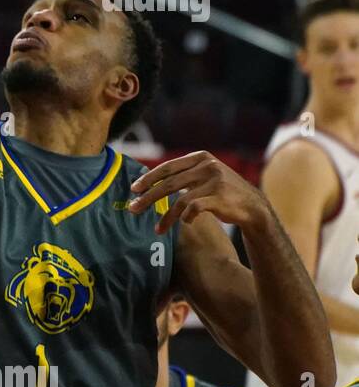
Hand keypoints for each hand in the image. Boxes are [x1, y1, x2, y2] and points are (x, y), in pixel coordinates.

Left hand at [128, 151, 268, 232]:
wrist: (252, 206)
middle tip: (133, 208)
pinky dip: (185, 218)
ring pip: (179, 200)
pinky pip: (193, 209)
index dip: (149, 178)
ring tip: (157, 229)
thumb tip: (150, 182)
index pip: (168, 167)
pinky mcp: (219, 197)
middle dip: (148, 197)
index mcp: (201, 157)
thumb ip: (184, 175)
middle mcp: (207, 166)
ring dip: (165, 217)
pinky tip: (185, 223)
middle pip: (169, 183)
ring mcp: (214, 181)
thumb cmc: (222, 192)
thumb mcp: (205, 176)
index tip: (134, 189)